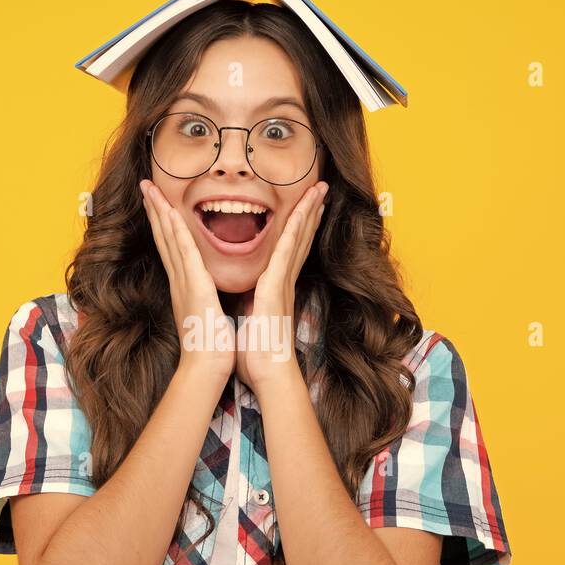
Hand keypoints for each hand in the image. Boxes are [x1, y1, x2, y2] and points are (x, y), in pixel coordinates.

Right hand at [140, 179, 235, 385]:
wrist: (208, 368)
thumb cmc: (211, 348)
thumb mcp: (208, 315)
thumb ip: (206, 300)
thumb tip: (209, 293)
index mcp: (185, 286)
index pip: (172, 248)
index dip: (164, 224)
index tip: (159, 203)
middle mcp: (180, 281)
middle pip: (163, 238)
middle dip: (155, 210)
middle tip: (146, 186)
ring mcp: (184, 282)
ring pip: (169, 239)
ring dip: (160, 212)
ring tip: (150, 188)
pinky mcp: (194, 286)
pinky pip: (184, 252)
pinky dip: (175, 231)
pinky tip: (169, 213)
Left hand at [235, 181, 326, 393]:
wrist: (266, 374)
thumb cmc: (258, 355)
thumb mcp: (250, 319)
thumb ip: (251, 304)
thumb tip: (244, 298)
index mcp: (275, 288)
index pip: (289, 251)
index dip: (298, 228)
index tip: (305, 208)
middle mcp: (283, 281)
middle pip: (300, 239)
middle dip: (310, 213)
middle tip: (320, 189)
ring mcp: (283, 282)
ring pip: (298, 238)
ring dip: (309, 212)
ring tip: (320, 190)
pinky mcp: (278, 286)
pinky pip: (289, 250)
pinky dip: (296, 228)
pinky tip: (303, 210)